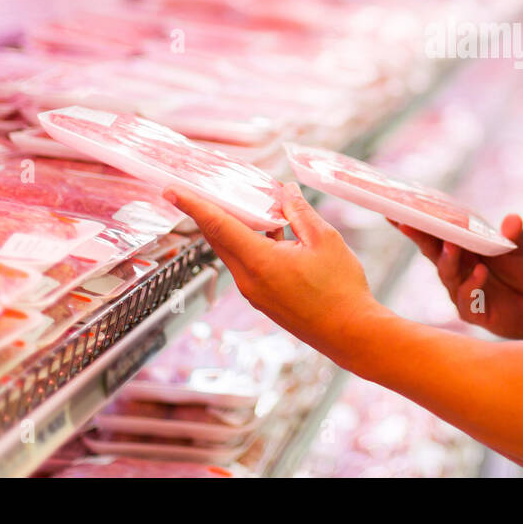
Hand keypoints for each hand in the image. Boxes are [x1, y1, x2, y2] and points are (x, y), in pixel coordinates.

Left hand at [163, 182, 379, 357]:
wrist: (350, 333)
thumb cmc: (341, 289)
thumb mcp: (325, 239)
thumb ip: (300, 213)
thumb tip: (286, 192)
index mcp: (260, 261)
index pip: (218, 225)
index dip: (194, 204)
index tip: (171, 190)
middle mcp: (249, 280)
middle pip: (219, 238)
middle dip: (210, 212)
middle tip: (207, 189)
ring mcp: (254, 293)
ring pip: (234, 252)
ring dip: (237, 228)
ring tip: (252, 206)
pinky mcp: (264, 300)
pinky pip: (248, 265)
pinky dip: (251, 245)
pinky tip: (273, 233)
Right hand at [391, 214, 522, 339]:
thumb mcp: (522, 248)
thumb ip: (515, 235)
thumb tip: (512, 219)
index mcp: (460, 248)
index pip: (433, 232)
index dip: (414, 220)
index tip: (395, 207)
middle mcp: (455, 268)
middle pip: (431, 250)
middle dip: (418, 235)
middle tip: (407, 221)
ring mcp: (461, 290)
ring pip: (447, 273)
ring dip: (448, 259)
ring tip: (452, 245)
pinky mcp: (474, 311)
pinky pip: (467, 298)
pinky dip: (472, 284)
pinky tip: (480, 272)